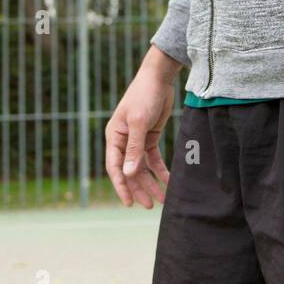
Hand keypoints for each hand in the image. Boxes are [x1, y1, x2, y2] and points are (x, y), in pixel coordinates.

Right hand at [105, 45, 180, 207]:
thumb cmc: (144, 96)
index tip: (129, 203)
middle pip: (129, 171)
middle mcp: (123, 141)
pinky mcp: (150, 137)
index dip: (121, 186)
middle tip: (149, 205)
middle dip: (139, 188)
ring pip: (142, 168)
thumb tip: (128, 173)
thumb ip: (134, 149)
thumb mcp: (138, 123)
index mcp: (114, 137)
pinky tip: (169, 181)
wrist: (159, 78)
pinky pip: (153, 159)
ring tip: (162, 199)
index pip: (114, 167)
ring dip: (151, 182)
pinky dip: (160, 170)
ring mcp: (137, 140)